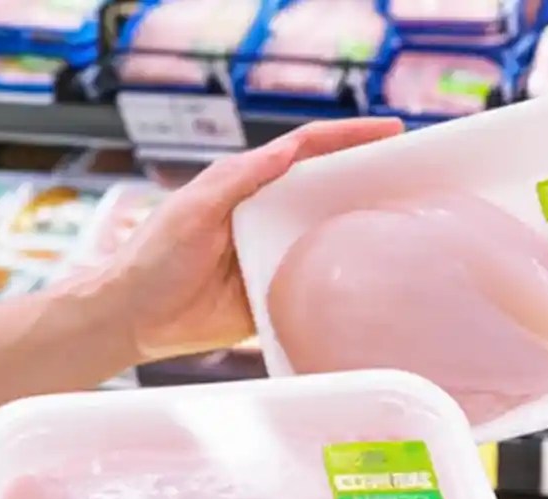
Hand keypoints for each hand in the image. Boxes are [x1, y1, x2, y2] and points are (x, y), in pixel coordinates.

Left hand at [105, 118, 403, 361]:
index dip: (348, 137)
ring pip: (328, 236)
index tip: (390, 130)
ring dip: (362, 228)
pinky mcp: (277, 293)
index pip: (307, 151)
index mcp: (250, 185)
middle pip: (326, 190)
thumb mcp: (194, 209)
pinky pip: (318, 284)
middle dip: (368, 178)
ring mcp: (275, 254)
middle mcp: (268, 215)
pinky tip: (374, 280)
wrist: (134, 319)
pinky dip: (344, 279)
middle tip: (414, 175)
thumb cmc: (153, 257)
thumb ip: (240, 180)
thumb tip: (289, 150)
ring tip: (409, 224)